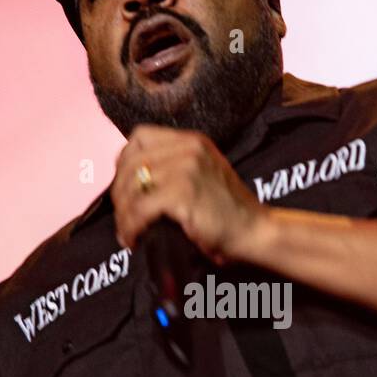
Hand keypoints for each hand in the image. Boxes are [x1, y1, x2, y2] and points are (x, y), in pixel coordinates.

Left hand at [111, 126, 269, 264]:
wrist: (256, 232)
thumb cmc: (229, 214)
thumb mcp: (203, 175)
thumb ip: (175, 169)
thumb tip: (132, 184)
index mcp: (192, 141)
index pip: (139, 137)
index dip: (124, 163)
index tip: (125, 189)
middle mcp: (188, 148)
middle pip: (130, 163)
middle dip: (120, 194)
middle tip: (123, 218)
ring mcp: (186, 168)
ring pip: (132, 188)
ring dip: (123, 215)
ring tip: (128, 233)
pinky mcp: (183, 193)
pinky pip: (140, 209)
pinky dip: (131, 227)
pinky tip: (134, 239)